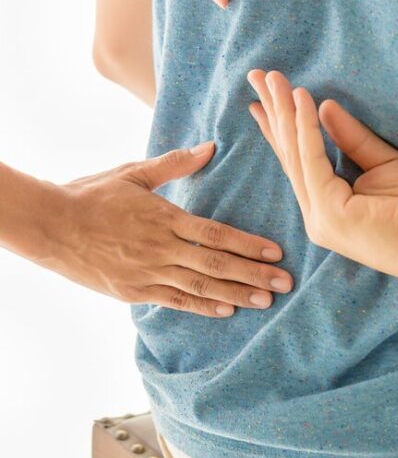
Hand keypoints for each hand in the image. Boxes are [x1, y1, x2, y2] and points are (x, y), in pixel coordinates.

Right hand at [43, 142, 293, 316]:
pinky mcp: (134, 291)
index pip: (216, 233)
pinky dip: (202, 307)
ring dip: (236, 294)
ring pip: (200, 287)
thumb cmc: (94, 193)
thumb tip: (210, 146)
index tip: (276, 252)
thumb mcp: (134, 172)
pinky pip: (175, 301)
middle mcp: (160, 248)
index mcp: (165, 217)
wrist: (51, 226)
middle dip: (254, 274)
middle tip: (285, 282)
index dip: (248, 244)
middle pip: (216, 264)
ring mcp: (147, 272)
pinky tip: (226, 311)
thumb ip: (175, 163)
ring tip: (266, 300)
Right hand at [247, 70, 397, 284]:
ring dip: (283, 111)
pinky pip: (312, 159)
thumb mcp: (383, 162)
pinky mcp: (329, 213)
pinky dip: (306, 126)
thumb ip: (352, 139)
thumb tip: (325, 106)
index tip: (263, 99)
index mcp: (326, 207)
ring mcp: (319, 217)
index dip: (279, 127)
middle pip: (288, 153)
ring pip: (295, 153)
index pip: (296, 160)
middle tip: (255, 76)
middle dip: (272, 111)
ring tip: (272, 78)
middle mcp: (316, 215)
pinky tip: (302, 99)